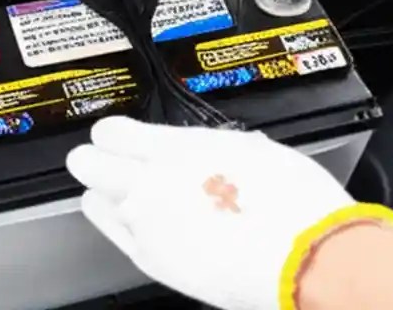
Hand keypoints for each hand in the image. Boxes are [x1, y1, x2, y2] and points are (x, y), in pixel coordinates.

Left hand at [66, 116, 392, 309]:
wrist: (304, 258)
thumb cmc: (293, 204)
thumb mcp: (251, 150)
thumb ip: (209, 148)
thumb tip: (203, 149)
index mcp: (176, 147)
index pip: (111, 131)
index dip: (112, 134)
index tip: (117, 137)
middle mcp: (151, 182)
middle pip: (87, 163)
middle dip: (94, 161)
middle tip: (106, 164)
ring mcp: (146, 224)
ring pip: (95, 201)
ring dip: (107, 196)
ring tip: (129, 199)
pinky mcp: (152, 261)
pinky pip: (119, 237)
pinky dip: (125, 229)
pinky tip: (147, 229)